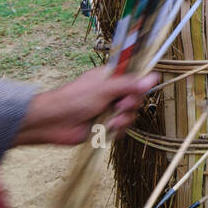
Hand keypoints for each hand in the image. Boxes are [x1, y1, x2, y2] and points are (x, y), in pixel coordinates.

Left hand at [16, 66, 156, 146]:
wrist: (53, 123)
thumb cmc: (74, 99)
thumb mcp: (105, 89)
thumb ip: (130, 84)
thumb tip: (154, 76)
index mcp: (111, 78)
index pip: (135, 79)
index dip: (139, 87)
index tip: (135, 92)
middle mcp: (112, 93)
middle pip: (136, 99)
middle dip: (130, 105)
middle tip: (119, 106)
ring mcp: (109, 109)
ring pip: (130, 115)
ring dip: (123, 119)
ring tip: (110, 120)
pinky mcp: (105, 125)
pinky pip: (122, 129)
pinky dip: (116, 130)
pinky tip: (107, 129)